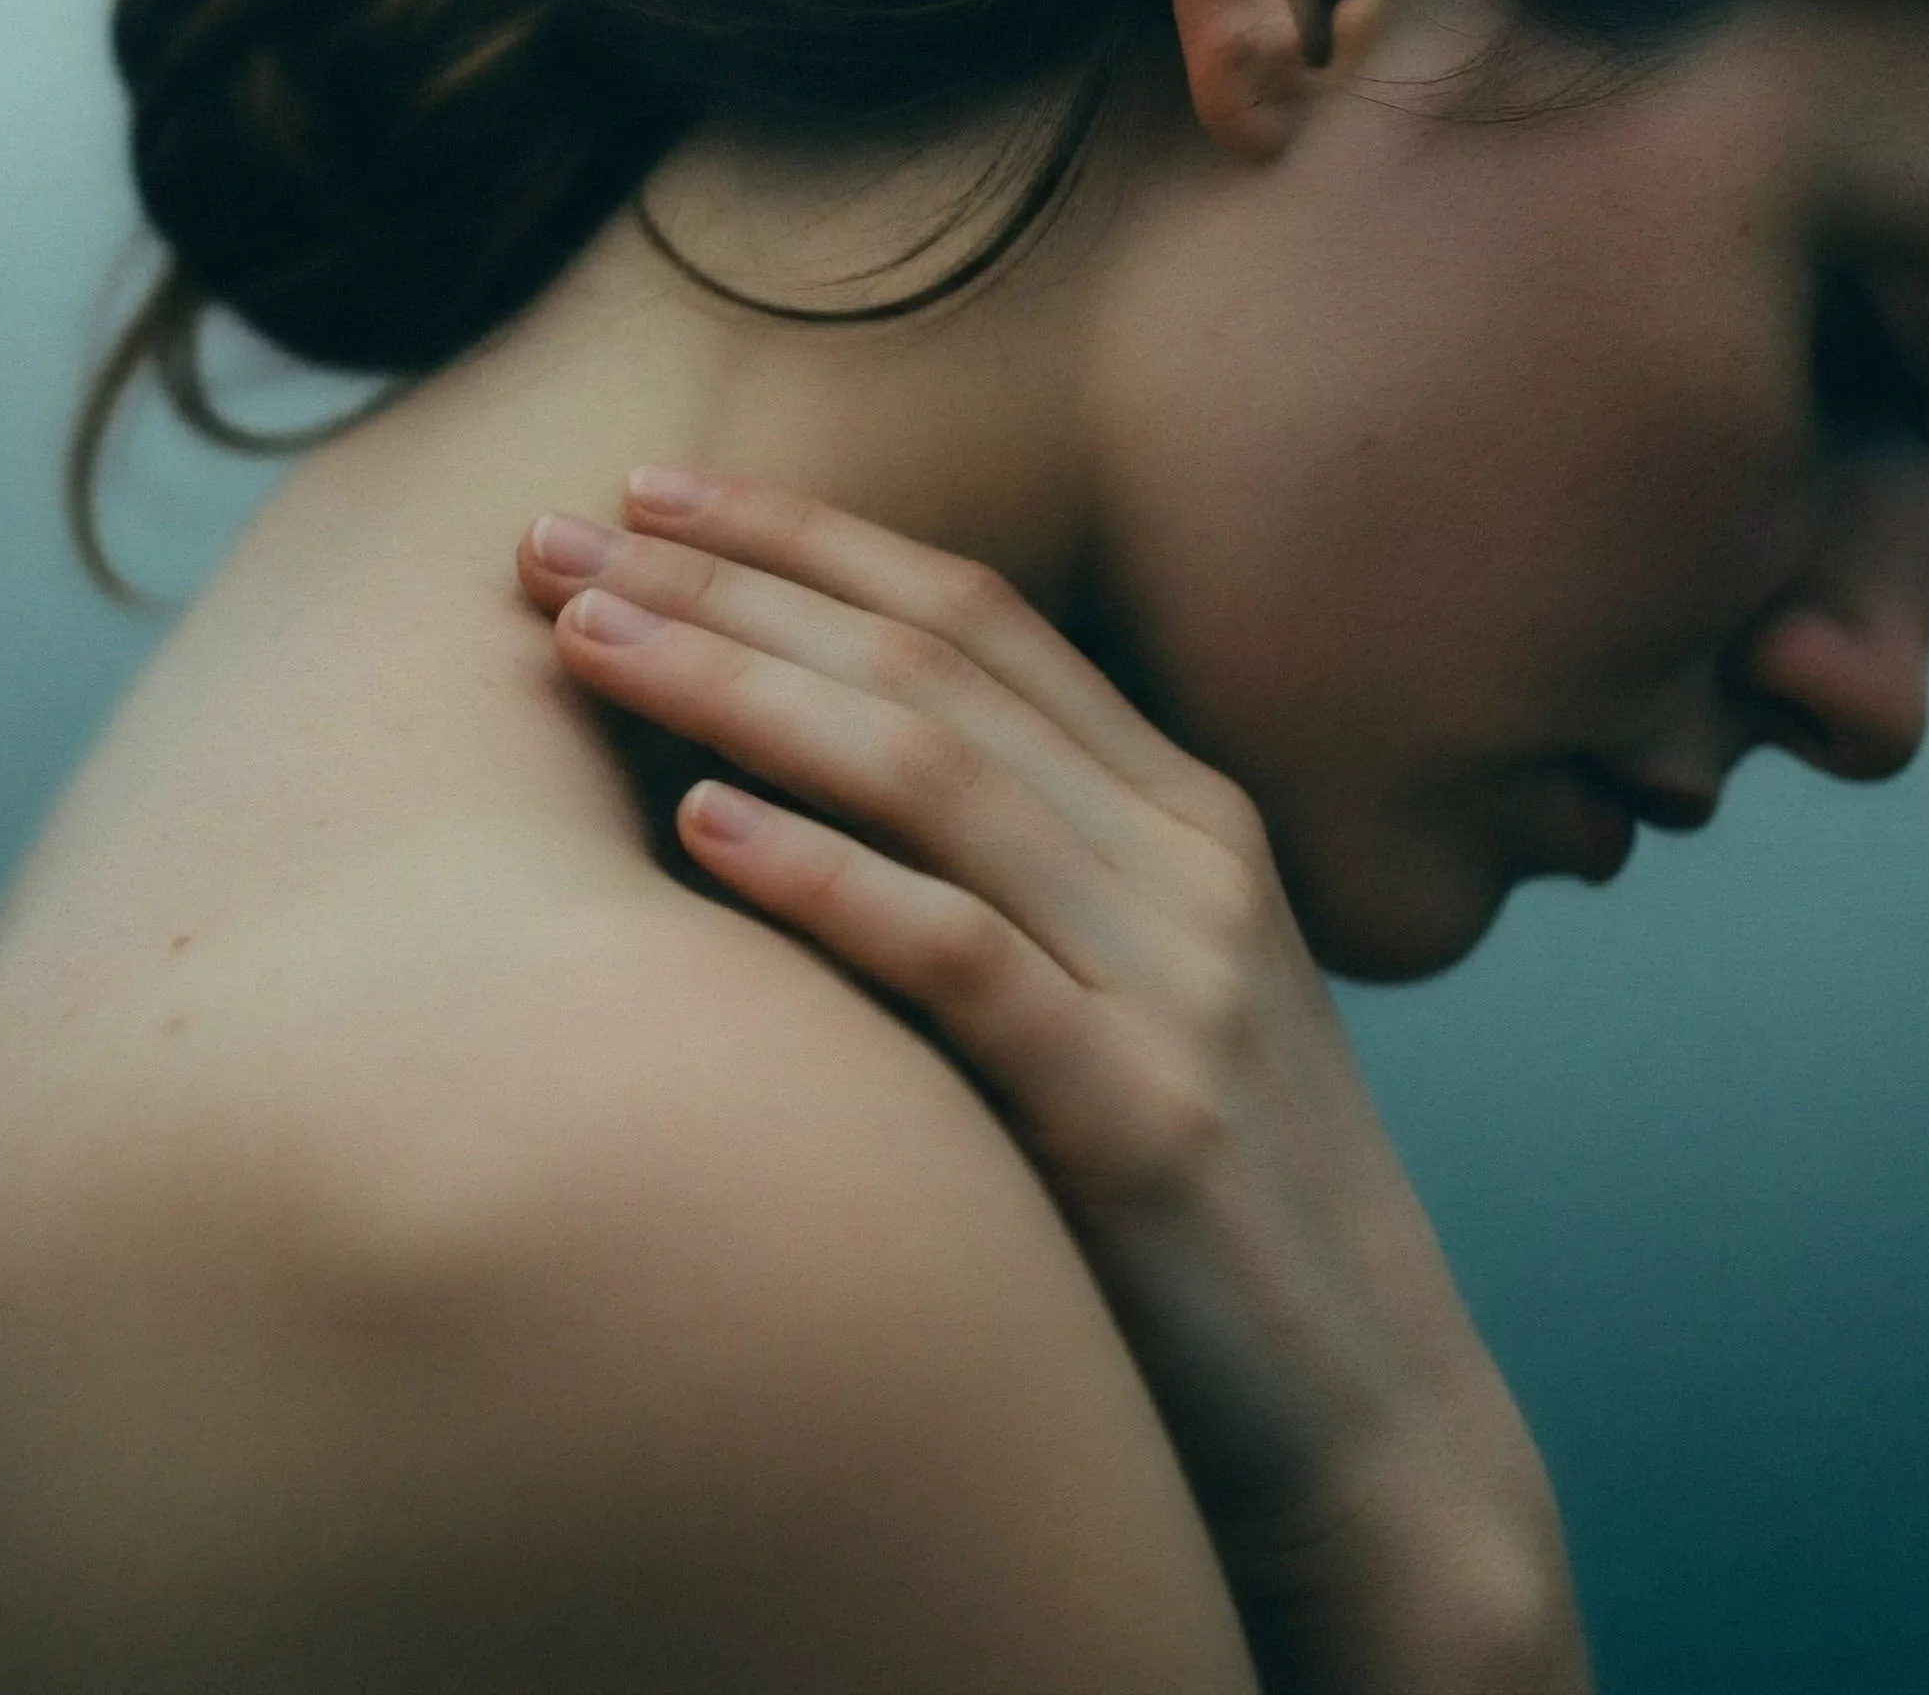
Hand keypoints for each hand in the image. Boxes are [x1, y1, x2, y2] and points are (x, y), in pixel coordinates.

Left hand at [515, 467, 1588, 1694]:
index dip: (805, 540)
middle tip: (554, 541)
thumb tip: (790, 798)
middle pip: (933, 665)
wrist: (1373, 1438)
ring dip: (741, 688)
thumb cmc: (1206, 1235)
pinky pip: (963, 959)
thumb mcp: (1135, 1014)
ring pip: (935, 775)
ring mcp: (1177, 987)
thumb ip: (1019, 893)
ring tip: (589, 642)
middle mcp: (1191, 870)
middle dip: (732, 584)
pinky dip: (827, 878)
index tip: (646, 491)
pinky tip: (699, 829)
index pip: (979, 618)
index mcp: (1190, 824)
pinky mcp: (1142, 1122)